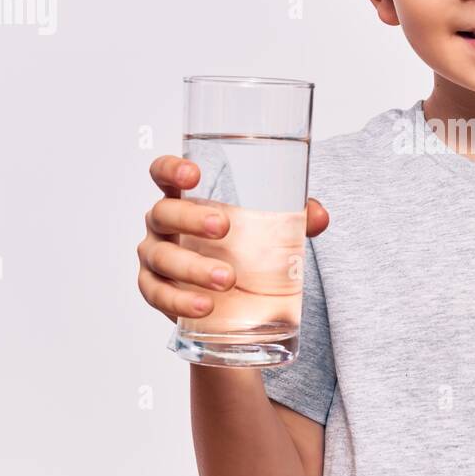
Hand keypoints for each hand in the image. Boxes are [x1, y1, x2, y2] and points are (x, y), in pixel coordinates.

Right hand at [137, 155, 329, 323]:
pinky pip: (158, 294)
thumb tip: (319, 217)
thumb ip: (293, 217)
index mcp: (184, 198)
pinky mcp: (155, 289)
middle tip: (223, 228)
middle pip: (163, 213)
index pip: (163, 173)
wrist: (229, 297)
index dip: (170, 169)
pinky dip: (180, 301)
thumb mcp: (266, 228)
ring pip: (162, 257)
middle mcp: (162, 224)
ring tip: (227, 280)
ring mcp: (154, 256)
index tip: (193, 174)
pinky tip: (204, 307)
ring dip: (193, 268)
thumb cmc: (240, 247)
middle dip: (191, 219)